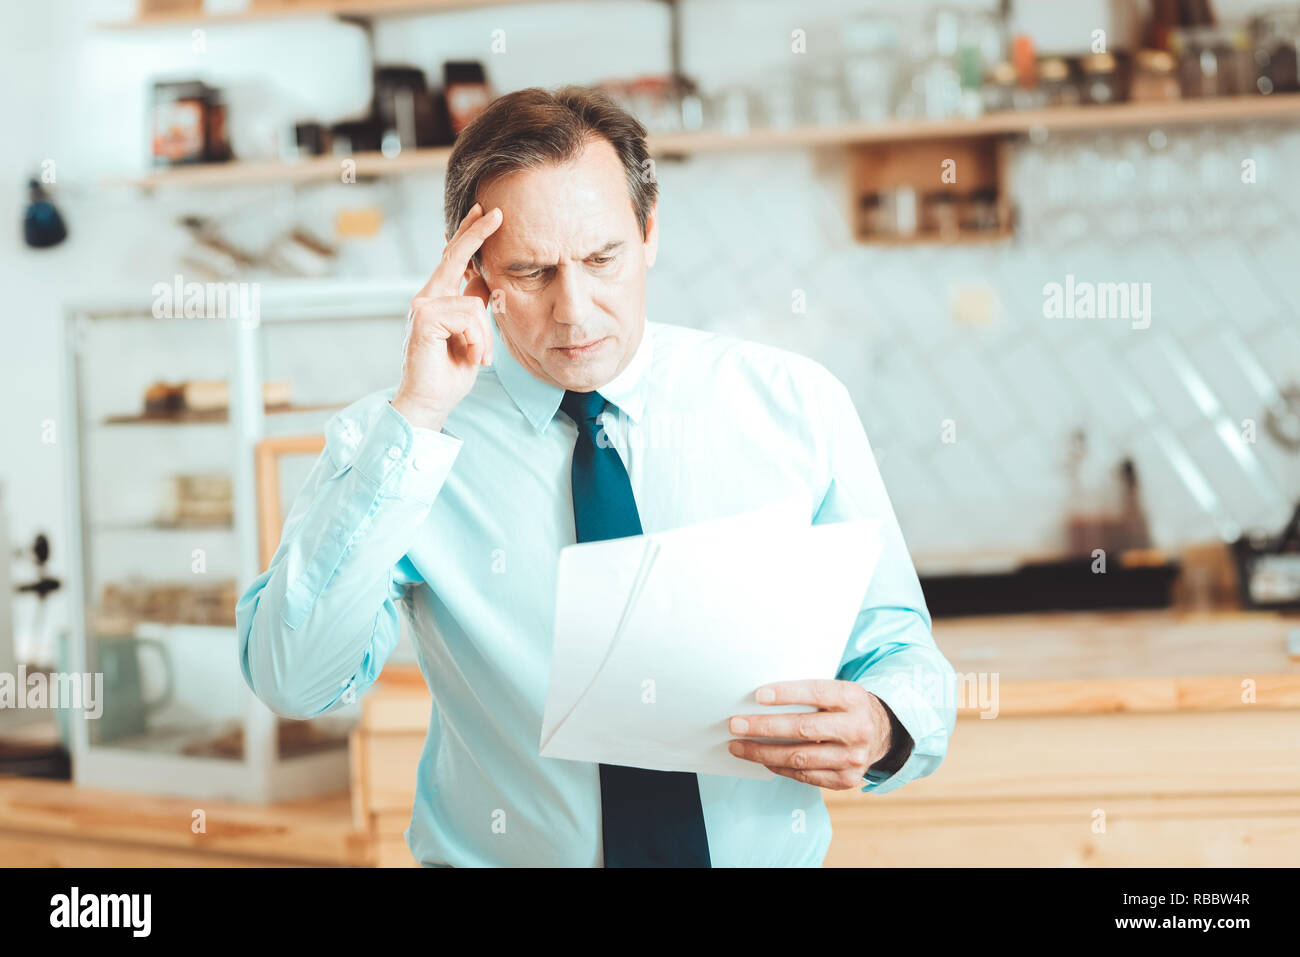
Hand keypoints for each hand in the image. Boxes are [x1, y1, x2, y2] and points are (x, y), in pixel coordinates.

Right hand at [392, 202, 503, 431]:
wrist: (430, 403)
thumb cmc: (449, 374)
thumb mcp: (471, 336)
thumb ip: (474, 308)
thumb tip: (486, 280)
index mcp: (437, 300)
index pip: (454, 260)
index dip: (470, 236)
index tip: (487, 214)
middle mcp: (425, 298)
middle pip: (454, 256)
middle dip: (476, 234)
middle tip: (496, 211)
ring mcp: (421, 306)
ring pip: (474, 304)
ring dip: (484, 336)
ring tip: (478, 357)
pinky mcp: (424, 318)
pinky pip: (468, 317)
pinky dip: (476, 340)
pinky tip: (470, 357)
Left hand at [727, 679, 896, 788]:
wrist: (881, 733)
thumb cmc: (846, 708)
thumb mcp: (838, 691)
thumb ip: (809, 694)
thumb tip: (761, 700)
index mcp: (853, 698)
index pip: (816, 693)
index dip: (786, 694)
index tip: (758, 695)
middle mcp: (857, 728)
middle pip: (803, 729)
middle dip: (764, 727)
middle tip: (736, 724)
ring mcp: (853, 758)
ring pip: (799, 757)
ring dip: (763, 752)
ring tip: (739, 746)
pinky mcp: (846, 780)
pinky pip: (804, 775)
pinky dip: (779, 767)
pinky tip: (762, 759)